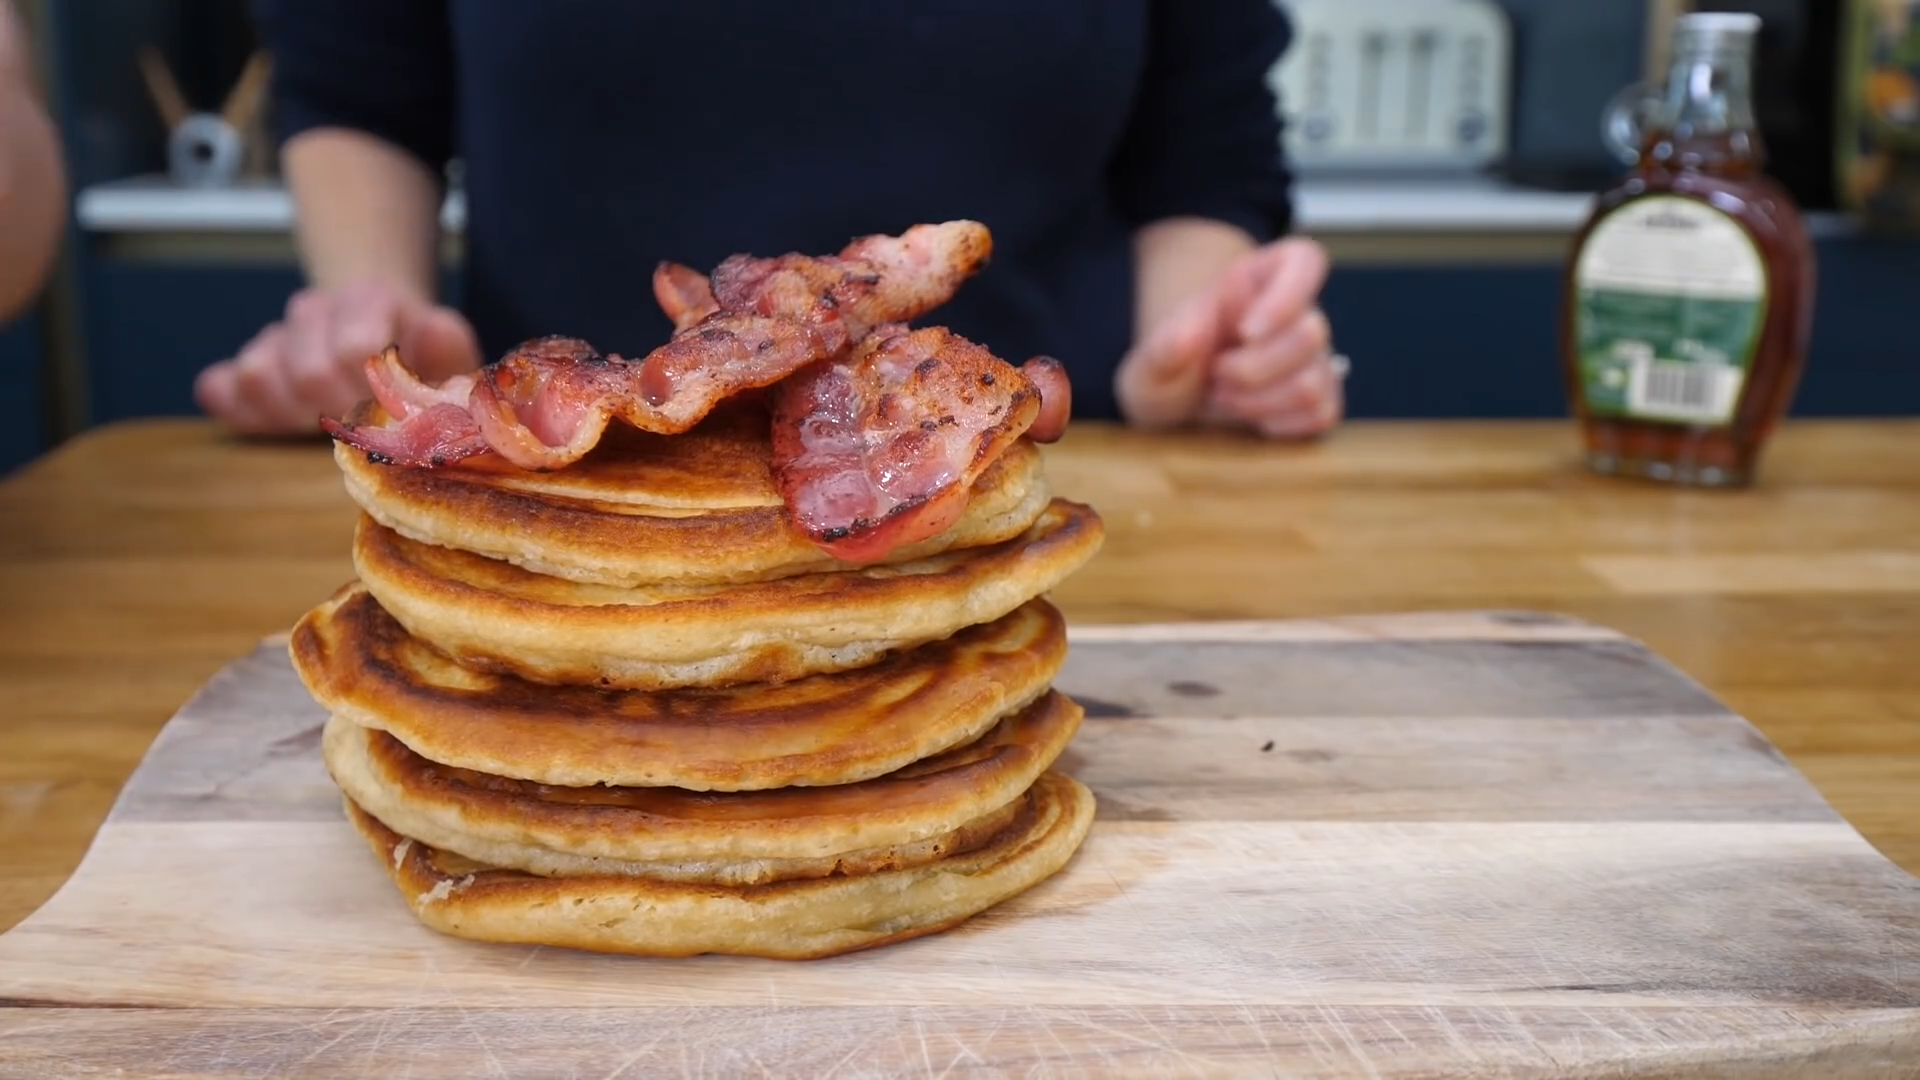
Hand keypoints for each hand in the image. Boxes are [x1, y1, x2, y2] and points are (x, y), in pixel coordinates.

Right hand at [195, 279, 480, 434]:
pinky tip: (284, 422)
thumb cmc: (422, 359)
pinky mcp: (238, 369)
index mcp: (368, 298)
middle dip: (341, 410)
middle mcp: (313, 308)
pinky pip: (218, 389)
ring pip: (256, 376)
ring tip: (329, 418)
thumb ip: (448, 346)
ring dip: (296, 413)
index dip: (372, 391)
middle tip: (363, 423)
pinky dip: (245, 413)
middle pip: (307, 373)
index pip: (353, 349)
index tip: (391, 408)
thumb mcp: (451, 354)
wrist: (384, 334)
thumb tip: (433, 328)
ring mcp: (272, 336)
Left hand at [1115, 236, 1344, 439]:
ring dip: (1261, 402)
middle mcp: (1295, 314)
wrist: (1177, 410)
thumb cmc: (1169, 373)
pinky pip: (1321, 413)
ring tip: (1225, 398)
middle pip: (1311, 333)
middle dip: (1254, 368)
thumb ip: (1163, 346)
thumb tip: (1191, 337)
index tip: (1245, 331)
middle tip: (1216, 377)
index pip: (1303, 260)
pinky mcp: (1320, 398)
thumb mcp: (1147, 363)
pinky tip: (1251, 419)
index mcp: (1256, 280)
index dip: (1287, 296)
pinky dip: (1281, 424)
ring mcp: (1313, 357)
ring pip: (1314, 381)